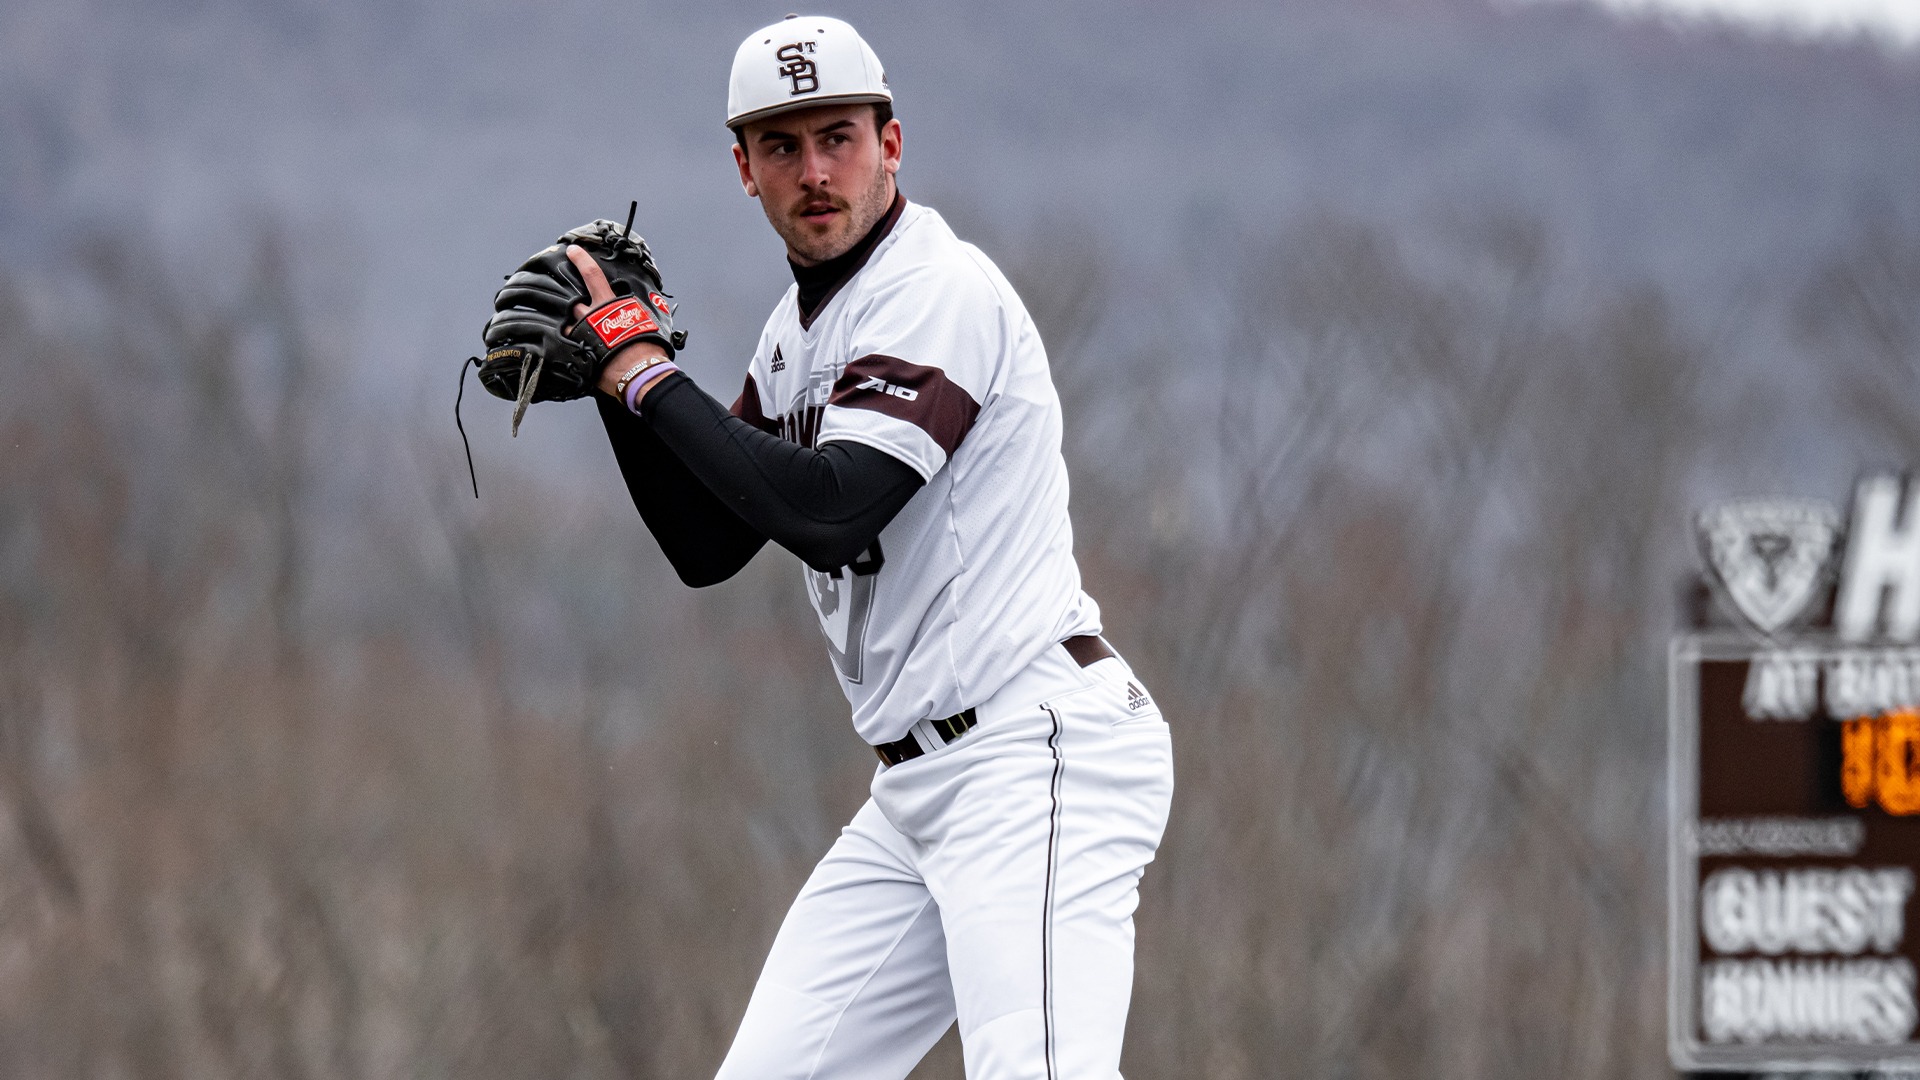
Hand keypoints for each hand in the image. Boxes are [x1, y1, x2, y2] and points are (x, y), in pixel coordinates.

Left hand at [568, 245, 672, 398]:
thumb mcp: (648, 321)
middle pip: (571, 299)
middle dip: (564, 294)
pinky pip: (566, 345)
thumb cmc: (648, 349)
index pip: (592, 275)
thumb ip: (637, 312)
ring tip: (571, 330)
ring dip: (568, 324)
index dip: (580, 260)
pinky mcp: (578, 352)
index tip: (572, 250)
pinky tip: (570, 348)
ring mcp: (581, 334)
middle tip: (560, 292)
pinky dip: (568, 344)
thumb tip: (642, 309)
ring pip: (566, 322)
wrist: (639, 372)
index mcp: (609, 305)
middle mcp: (591, 316)